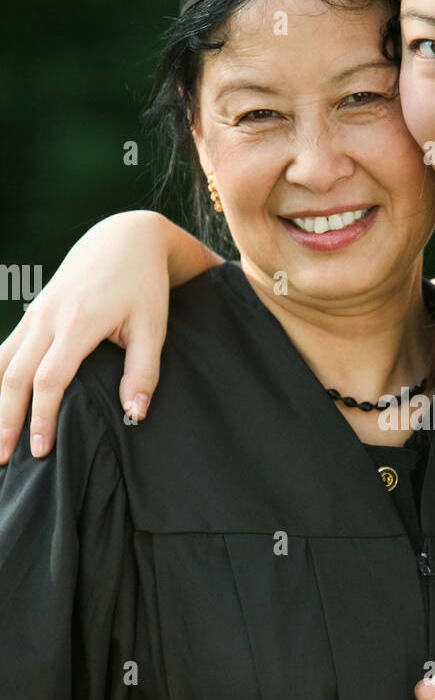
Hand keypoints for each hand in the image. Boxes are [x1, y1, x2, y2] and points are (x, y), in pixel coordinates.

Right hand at [0, 210, 201, 464]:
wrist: (124, 239)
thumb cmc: (144, 286)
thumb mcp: (154, 328)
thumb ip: (144, 372)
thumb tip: (135, 415)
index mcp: (78, 323)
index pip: (48, 380)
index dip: (41, 418)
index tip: (40, 451)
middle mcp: (48, 317)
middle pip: (14, 376)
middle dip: (4, 420)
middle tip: (3, 459)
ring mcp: (35, 313)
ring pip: (0, 362)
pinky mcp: (32, 313)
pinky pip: (3, 350)